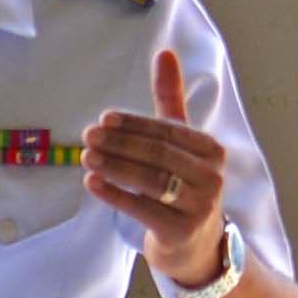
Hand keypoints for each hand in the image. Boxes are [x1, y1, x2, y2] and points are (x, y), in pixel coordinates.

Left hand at [85, 50, 242, 287]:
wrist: (197, 246)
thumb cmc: (183, 185)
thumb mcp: (181, 143)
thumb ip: (171, 99)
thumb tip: (165, 52)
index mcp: (211, 150)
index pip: (168, 132)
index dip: (134, 124)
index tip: (104, 120)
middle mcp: (212, 177)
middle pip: (158, 155)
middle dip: (120, 145)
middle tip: (87, 137)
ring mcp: (200, 207)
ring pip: (150, 181)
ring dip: (115, 167)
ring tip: (86, 157)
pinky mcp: (182, 232)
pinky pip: (143, 209)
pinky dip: (116, 195)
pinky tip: (92, 183)